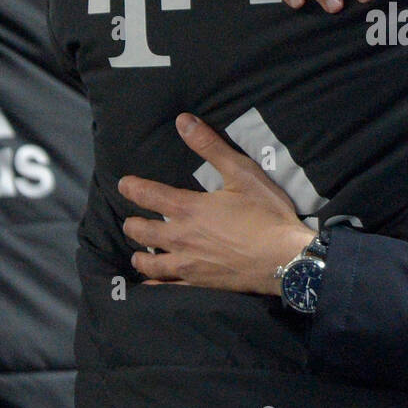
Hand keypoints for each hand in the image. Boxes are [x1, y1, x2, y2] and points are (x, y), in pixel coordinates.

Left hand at [119, 113, 313, 293]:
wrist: (285, 259)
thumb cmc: (266, 214)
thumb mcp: (241, 173)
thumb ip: (210, 147)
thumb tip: (183, 121)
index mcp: (189, 208)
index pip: (149, 195)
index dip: (133, 188)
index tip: (123, 184)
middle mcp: (180, 237)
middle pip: (143, 231)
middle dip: (132, 225)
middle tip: (129, 222)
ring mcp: (188, 263)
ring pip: (150, 261)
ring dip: (140, 255)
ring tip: (138, 254)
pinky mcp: (199, 283)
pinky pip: (167, 286)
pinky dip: (155, 284)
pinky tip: (151, 284)